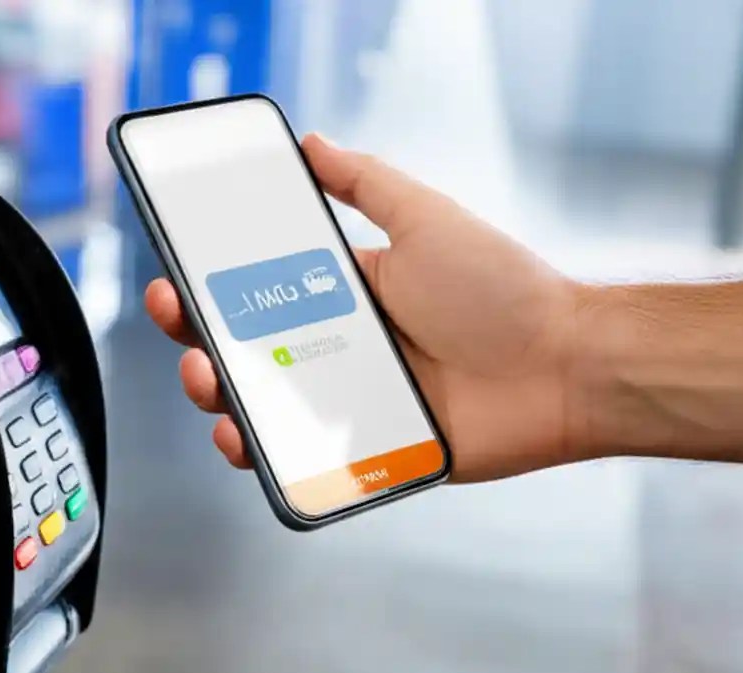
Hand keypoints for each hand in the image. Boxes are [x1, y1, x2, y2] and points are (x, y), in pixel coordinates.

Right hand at [145, 134, 589, 482]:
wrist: (564, 368)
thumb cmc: (503, 292)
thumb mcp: (426, 220)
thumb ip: (366, 182)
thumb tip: (311, 142)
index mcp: (346, 294)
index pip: (259, 290)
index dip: (211, 287)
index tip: (178, 277)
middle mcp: (340, 348)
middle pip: (246, 351)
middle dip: (197, 338)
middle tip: (182, 323)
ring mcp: (350, 402)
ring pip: (261, 407)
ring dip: (217, 394)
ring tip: (209, 379)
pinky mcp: (367, 452)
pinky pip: (300, 459)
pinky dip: (262, 455)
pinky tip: (244, 438)